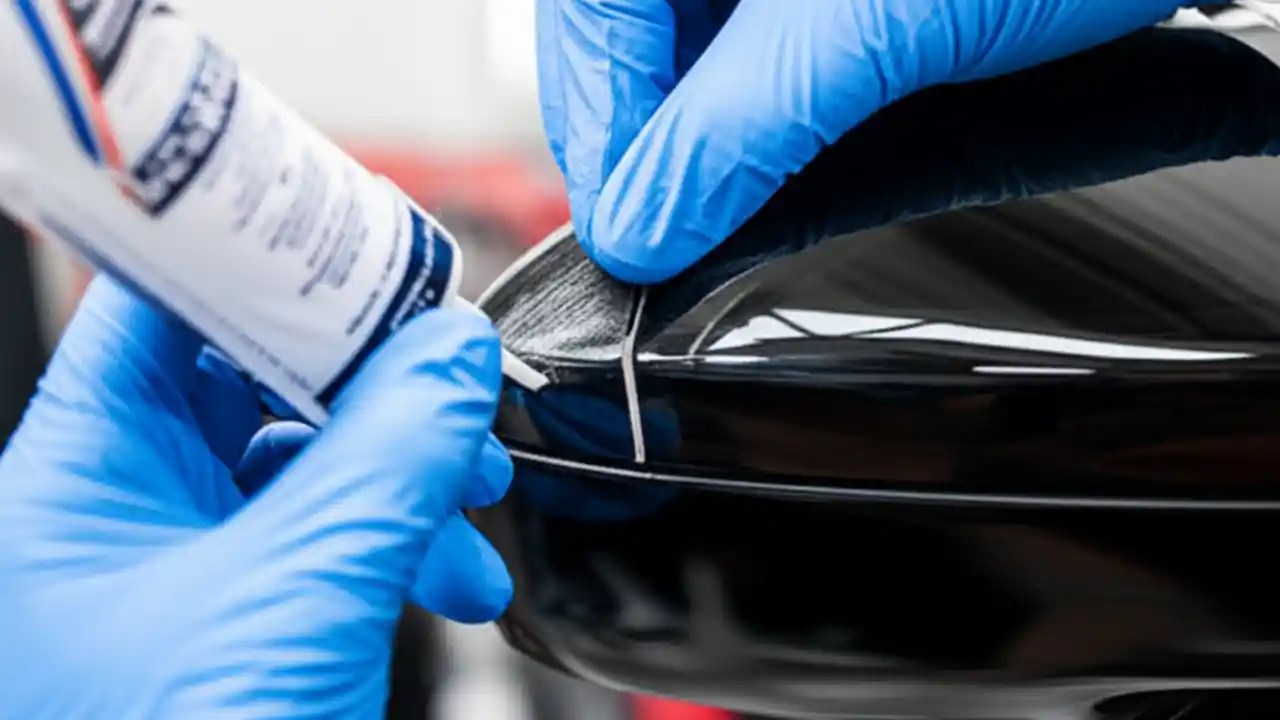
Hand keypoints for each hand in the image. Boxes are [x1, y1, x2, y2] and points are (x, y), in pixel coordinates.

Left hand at [0, 276, 512, 717]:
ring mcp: (182, 566)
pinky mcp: (243, 614)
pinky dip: (401, 540)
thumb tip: (452, 350)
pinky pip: (327, 536)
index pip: (162, 303)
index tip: (357, 241)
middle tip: (446, 380)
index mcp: (80, 478)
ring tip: (474, 498)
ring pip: (306, 463)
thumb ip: (392, 454)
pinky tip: (454, 575)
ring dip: (406, 471)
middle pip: (253, 378)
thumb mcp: (307, 588)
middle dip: (372, 383)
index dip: (260, 257)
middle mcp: (122, 509)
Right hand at [537, 0, 1198, 283]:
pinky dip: (748, 117)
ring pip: (681, 49)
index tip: (626, 230)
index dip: (595, 128)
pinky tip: (766, 156)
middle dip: (638, 137)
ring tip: (706, 204)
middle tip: (660, 230)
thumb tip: (641, 227)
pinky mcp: (815, 7)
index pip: (590, 14)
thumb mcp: (877, 33)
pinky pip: (744, 55)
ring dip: (689, 134)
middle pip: (627, 33)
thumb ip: (740, 131)